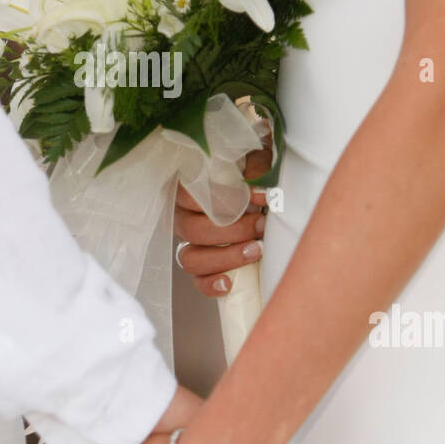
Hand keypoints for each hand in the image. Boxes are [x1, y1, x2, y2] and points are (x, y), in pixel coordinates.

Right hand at [174, 139, 271, 297]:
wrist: (260, 195)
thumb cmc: (251, 173)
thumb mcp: (254, 159)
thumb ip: (253, 163)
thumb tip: (255, 182)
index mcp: (188, 189)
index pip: (190, 195)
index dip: (225, 200)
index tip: (261, 199)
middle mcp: (182, 217)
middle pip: (193, 230)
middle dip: (233, 231)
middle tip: (262, 227)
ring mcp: (188, 243)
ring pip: (190, 259)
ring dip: (225, 258)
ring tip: (256, 251)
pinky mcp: (201, 266)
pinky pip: (197, 281)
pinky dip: (211, 284)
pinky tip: (230, 283)